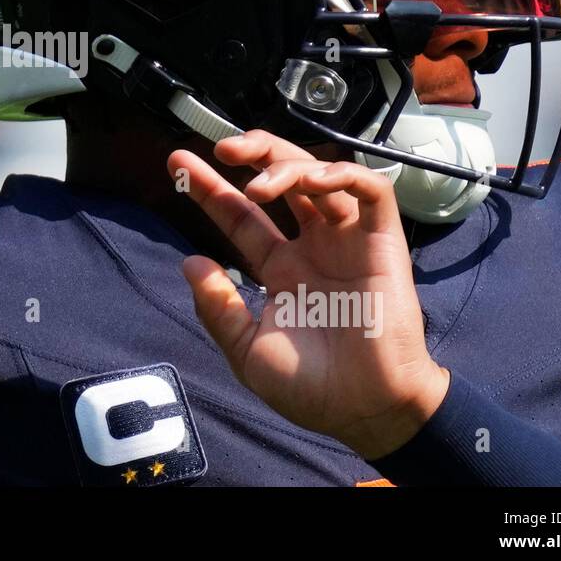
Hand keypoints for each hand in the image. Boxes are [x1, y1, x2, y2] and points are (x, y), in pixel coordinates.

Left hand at [169, 131, 449, 458]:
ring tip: (258, 184)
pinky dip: (344, 175)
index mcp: (280, 268)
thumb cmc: (313, 389)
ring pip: (322, 176)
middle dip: (254, 153)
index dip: (210, 188)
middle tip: (223, 149)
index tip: (177, 164)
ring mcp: (347, 242)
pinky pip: (373, 192)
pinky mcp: (383, 244)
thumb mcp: (248, 351)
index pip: (241, 216)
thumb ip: (218, 307)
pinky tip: (314, 180)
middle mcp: (312, 247)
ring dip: (289, 165)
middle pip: (283, 179)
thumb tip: (190, 262)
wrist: (367, 412)